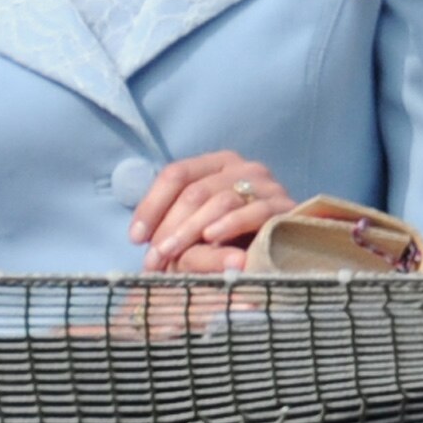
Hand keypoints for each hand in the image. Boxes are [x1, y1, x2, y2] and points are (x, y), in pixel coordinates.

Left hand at [133, 151, 288, 272]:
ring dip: (190, 230)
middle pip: (195, 190)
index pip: (176, 174)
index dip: (151, 206)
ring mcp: (267, 184)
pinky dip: (230, 224)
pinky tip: (211, 239)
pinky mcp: (286, 207)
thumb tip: (137, 234)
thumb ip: (174, 220)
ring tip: (172, 256)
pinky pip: (254, 211)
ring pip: (220, 200)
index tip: (135, 238)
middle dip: (169, 226)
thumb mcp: (198, 226)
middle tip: (153, 259)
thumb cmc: (233, 239)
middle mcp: (243, 167)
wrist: (286, 250)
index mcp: (217, 163)